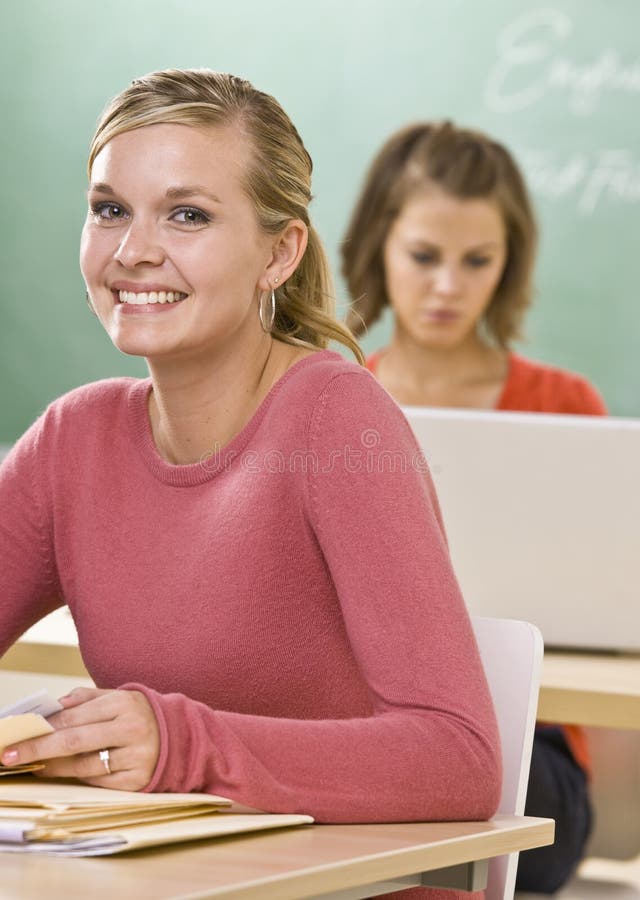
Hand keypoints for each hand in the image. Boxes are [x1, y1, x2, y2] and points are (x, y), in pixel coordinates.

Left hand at [1, 687, 159, 790]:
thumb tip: (51, 708)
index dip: (41, 728)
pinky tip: (68, 772)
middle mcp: (132, 729)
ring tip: (35, 766)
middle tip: (9, 756)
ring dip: (53, 767)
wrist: (179, 736)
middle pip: (73, 742)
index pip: (72, 717)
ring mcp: (136, 757)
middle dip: (37, 750)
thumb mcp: (118, 698)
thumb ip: (85, 698)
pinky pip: (98, 781)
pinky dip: (79, 777)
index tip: (16, 735)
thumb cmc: (138, 715)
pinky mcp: (137, 781)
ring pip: (83, 766)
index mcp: (124, 703)